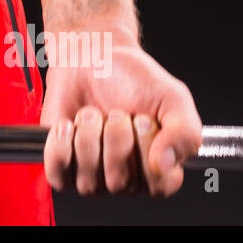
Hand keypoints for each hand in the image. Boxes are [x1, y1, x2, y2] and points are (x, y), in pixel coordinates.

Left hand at [40, 31, 200, 196]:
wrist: (93, 57)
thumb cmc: (134, 79)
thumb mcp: (174, 98)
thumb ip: (184, 133)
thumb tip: (165, 165)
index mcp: (160, 168)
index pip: (159, 186)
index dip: (148, 151)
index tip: (143, 119)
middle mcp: (127, 178)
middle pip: (119, 183)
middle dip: (115, 137)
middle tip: (116, 112)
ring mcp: (93, 175)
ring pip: (88, 181)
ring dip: (88, 136)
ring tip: (92, 113)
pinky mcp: (62, 166)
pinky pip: (58, 177)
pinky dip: (60, 146)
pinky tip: (68, 125)